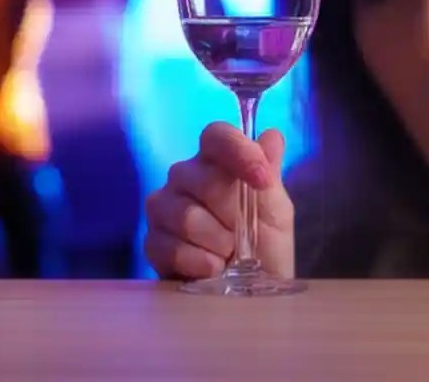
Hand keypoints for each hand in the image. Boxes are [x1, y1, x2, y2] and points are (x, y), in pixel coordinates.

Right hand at [144, 122, 294, 279]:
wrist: (250, 293)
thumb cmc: (266, 247)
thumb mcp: (277, 212)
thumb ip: (270, 174)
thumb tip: (272, 135)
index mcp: (218, 163)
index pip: (217, 136)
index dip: (239, 152)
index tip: (262, 180)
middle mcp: (185, 177)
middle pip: (203, 179)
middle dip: (233, 214)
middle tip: (244, 234)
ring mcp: (163, 208)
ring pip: (186, 216)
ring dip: (219, 242)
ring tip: (229, 254)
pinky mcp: (151, 242)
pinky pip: (171, 247)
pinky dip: (200, 263)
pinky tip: (212, 269)